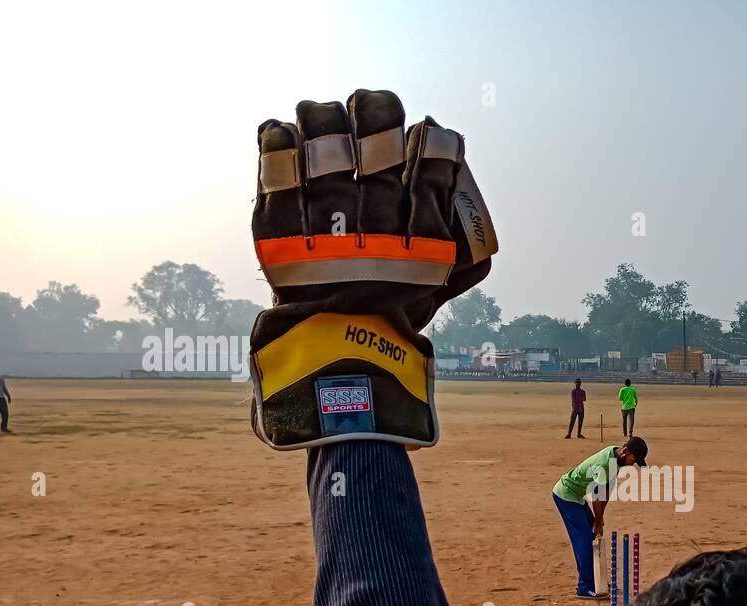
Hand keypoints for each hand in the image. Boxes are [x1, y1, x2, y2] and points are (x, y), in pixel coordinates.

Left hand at [248, 89, 496, 449]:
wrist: (336, 361)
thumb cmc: (392, 319)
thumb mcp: (438, 291)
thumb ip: (466, 258)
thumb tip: (471, 203)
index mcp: (418, 247)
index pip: (431, 175)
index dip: (431, 144)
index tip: (427, 129)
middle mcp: (375, 236)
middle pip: (377, 151)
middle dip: (377, 113)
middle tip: (371, 104)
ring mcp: (324, 234)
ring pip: (326, 153)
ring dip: (322, 119)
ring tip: (318, 110)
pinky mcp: (279, 240)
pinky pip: (276, 181)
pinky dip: (275, 149)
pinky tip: (279, 129)